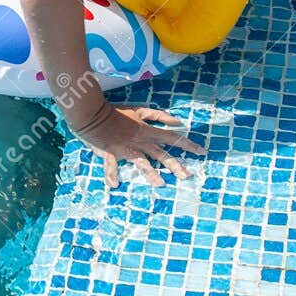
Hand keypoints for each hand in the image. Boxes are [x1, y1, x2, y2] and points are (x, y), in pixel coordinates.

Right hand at [67, 100, 205, 188]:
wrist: (94, 113)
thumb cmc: (117, 112)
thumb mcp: (140, 110)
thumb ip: (159, 116)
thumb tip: (178, 121)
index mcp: (147, 131)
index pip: (172, 137)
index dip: (187, 144)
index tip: (201, 152)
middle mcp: (140, 142)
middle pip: (161, 154)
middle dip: (175, 165)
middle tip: (187, 176)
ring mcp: (125, 148)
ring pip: (141, 162)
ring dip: (151, 173)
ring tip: (160, 184)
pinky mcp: (110, 153)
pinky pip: (111, 165)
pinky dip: (111, 174)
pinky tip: (114, 185)